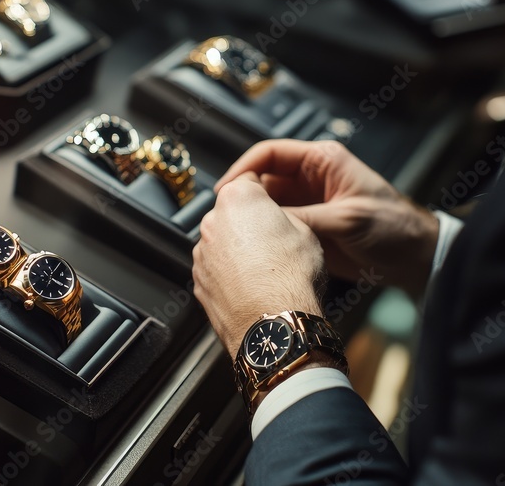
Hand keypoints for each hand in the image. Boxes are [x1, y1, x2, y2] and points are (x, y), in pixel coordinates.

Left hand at [193, 172, 324, 356]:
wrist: (273, 325)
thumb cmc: (291, 277)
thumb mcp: (306, 232)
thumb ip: (283, 216)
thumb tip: (278, 220)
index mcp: (239, 198)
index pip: (250, 179)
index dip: (266, 191)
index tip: (274, 203)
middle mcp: (213, 221)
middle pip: (232, 212)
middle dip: (250, 223)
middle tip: (276, 242)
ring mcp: (202, 254)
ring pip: (223, 243)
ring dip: (238, 250)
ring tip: (266, 270)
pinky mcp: (198, 282)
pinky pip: (216, 270)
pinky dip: (230, 275)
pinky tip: (252, 287)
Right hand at [217, 140, 438, 299]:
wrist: (414, 259)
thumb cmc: (393, 226)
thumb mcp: (348, 220)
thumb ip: (305, 218)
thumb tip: (263, 222)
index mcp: (321, 161)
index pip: (270, 153)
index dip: (243, 168)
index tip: (225, 191)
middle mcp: (309, 179)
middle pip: (262, 180)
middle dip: (242, 198)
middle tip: (223, 219)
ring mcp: (307, 205)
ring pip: (266, 206)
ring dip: (251, 220)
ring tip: (232, 236)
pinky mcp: (307, 229)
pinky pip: (276, 229)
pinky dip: (263, 237)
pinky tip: (251, 250)